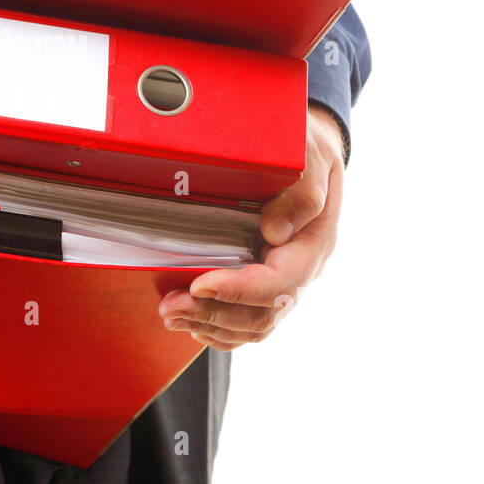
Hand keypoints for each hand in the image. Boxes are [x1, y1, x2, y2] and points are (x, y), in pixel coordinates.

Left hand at [158, 105, 346, 349]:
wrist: (313, 155)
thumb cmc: (308, 152)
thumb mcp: (311, 160)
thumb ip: (301, 195)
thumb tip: (274, 232)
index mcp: (313, 245)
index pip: (279, 284)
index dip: (238, 290)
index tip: (199, 285)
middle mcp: (302, 271)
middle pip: (263, 314)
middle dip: (213, 313)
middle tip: (170, 306)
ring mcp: (286, 282)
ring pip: (254, 325)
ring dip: (210, 326)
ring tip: (171, 315)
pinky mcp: (269, 284)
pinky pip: (248, 322)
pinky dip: (219, 330)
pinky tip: (192, 325)